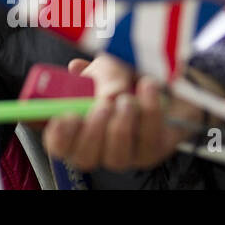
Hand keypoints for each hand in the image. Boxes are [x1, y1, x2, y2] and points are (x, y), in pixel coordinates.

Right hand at [43, 61, 196, 171]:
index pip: (57, 144)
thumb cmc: (126, 77)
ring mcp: (124, 155)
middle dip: (92, 132)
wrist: (166, 83)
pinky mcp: (151, 153)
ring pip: (116, 156)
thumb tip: (88, 79)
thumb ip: (95, 73)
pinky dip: (148, 111)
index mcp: (75, 128)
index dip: (58, 135)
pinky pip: (147, 140)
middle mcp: (96, 148)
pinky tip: (147, 88)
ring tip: (128, 98)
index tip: (66, 115)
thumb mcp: (106, 66)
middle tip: (102, 106)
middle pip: (84, 158)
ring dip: (121, 123)